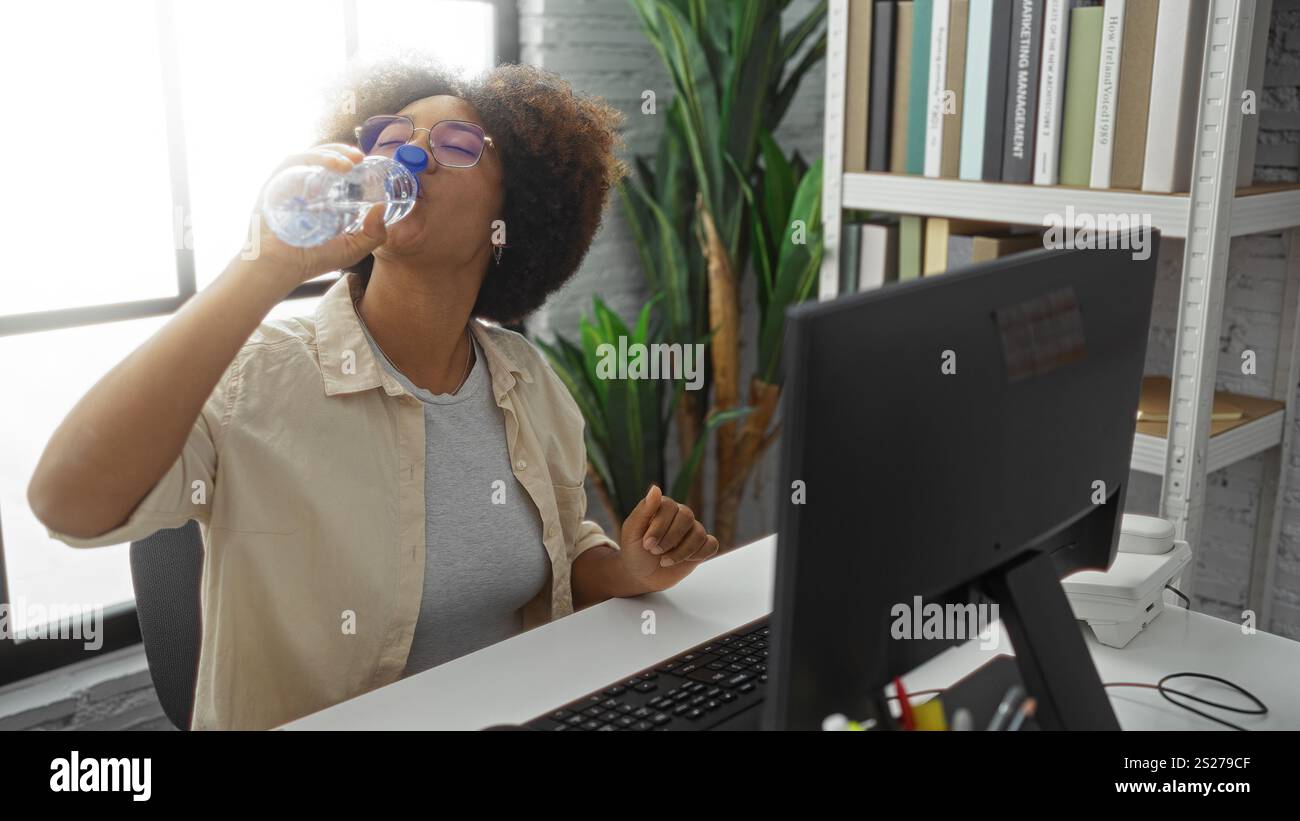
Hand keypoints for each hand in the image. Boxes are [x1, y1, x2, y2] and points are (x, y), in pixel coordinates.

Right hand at [240, 143, 388, 290]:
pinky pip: (293, 162)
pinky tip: (332, 166)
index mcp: (322, 197)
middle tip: (360, 157)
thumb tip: (382, 207)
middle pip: (323, 158)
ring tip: (349, 162)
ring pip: (309, 156)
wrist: (281, 267)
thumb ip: (374, 234)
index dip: (351, 161)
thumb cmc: (314, 259)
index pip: (335, 170)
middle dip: (343, 152)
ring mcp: (289, 183)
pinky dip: (313, 159)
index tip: (367, 163)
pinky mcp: (275, 183)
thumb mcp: (353, 249)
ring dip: (331, 153)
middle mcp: (305, 187)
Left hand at [619, 484, 719, 591]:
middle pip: (686, 516)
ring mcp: (693, 530)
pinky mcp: (702, 546)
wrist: (642, 576)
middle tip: (655, 552)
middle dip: (670, 538)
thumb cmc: (635, 551)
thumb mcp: (632, 532)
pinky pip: (711, 545)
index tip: (647, 544)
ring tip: (665, 561)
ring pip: (699, 533)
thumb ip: (643, 510)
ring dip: (681, 551)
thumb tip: (655, 488)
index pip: (669, 506)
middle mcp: (680, 515)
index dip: (659, 526)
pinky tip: (684, 561)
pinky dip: (698, 554)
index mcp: (663, 507)